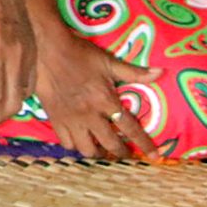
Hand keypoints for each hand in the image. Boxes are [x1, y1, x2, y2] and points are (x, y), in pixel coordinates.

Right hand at [29, 24, 160, 158]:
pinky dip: (76, 146)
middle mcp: (90, 115)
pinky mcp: (56, 119)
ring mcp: (71, 119)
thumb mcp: (109, 62)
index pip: (130, 129)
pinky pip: (67, 142)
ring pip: (87, 149)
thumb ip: (134, 73)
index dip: (144, 144)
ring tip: (102, 150)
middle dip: (121, 153)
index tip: (154, 156)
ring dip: (98, 153)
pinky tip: (80, 141)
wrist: (46, 50)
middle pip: (110, 144)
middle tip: (125, 153)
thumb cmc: (79, 54)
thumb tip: (161, 73)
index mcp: (106, 100)